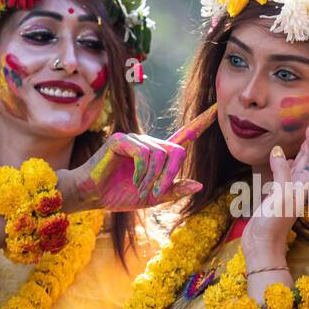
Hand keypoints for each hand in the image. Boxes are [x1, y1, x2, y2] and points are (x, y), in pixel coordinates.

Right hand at [59, 107, 217, 212]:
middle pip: (177, 151)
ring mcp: (135, 138)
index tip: (216, 111)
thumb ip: (174, 190)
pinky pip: (144, 154)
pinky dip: (141, 171)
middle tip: (156, 192)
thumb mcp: (153, 197)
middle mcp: (149, 142)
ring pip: (160, 155)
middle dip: (170, 175)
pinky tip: (133, 180)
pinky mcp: (121, 139)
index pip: (184, 135)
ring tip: (140, 188)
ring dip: (152, 178)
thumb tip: (200, 184)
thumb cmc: (119, 195)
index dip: (201, 123)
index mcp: (158, 154)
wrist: (93, 196)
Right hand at [241, 118, 308, 264]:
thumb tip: (277, 151)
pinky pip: (283, 175)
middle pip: (307, 161)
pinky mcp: (275, 197)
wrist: (262, 246)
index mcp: (303, 186)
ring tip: (301, 137)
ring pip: (296, 167)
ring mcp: (286, 192)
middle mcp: (297, 187)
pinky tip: (279, 157)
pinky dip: (283, 163)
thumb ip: (281, 172)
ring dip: (299, 151)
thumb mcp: (280, 195)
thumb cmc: (273, 223)